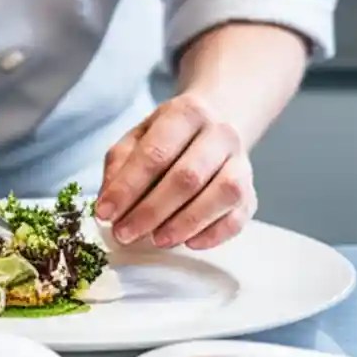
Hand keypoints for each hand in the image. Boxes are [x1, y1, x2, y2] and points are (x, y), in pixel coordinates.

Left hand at [94, 92, 255, 249]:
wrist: (216, 127)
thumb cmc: (169, 138)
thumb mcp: (137, 139)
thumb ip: (119, 167)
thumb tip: (109, 206)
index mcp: (186, 113)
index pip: (155, 153)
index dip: (128, 187)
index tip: (105, 213)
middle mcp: (220, 134)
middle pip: (188, 176)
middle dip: (151, 211)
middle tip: (125, 233)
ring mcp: (241, 163)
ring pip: (221, 195)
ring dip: (185, 223)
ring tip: (157, 240)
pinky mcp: (251, 192)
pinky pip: (239, 216)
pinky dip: (214, 234)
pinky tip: (188, 242)